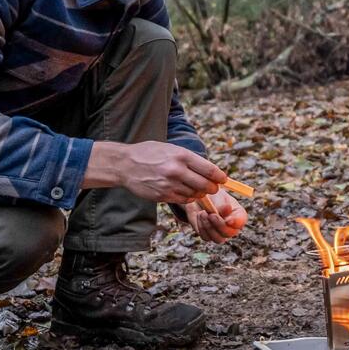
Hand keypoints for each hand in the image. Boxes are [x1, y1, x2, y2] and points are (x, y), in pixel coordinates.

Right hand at [88, 141, 225, 203]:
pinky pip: (183, 200)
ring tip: (196, 188)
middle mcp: (177, 170)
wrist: (125, 164)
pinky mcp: (163, 195)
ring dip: (199, 193)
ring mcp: (169, 185)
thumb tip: (210, 170)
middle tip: (213, 188)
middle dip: (213, 188)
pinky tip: (185, 192)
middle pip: (206, 185)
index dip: (220, 177)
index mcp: (181, 156)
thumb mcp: (171, 149)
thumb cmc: (149, 154)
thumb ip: (190, 159)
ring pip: (195, 195)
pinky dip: (188, 198)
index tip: (223, 179)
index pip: (210, 170)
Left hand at [185, 190, 247, 243]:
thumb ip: (222, 204)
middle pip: (229, 233)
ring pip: (218, 239)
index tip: (228, 220)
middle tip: (211, 215)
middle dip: (219, 225)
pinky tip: (199, 215)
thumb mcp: (218, 196)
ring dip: (209, 227)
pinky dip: (201, 226)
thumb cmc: (212, 196)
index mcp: (238, 215)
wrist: (199, 199)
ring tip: (202, 213)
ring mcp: (220, 233)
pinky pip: (206, 237)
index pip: (241, 221)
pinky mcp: (208, 235)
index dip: (236, 222)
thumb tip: (226, 211)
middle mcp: (231, 227)